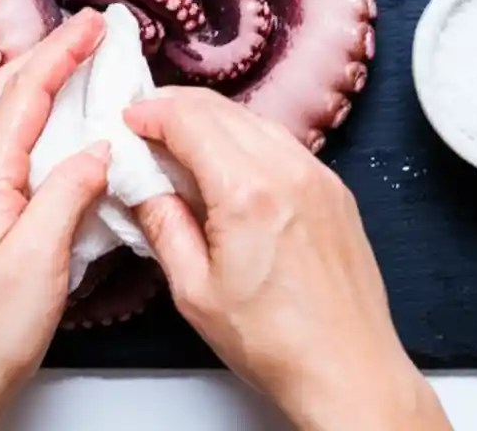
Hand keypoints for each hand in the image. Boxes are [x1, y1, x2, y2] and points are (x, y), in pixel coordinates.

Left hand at [0, 8, 110, 430]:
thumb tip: (99, 148)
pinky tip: (45, 121)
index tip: (95, 24)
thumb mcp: (43, 259)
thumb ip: (71, 192)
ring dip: (32, 79)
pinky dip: (22, 115)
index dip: (63, 52)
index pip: (25, 93)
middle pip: (1, 90)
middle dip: (46, 53)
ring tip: (72, 62)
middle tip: (90, 32)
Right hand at [125, 87, 451, 430]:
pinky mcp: (335, 191)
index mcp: (247, 193)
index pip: (189, 120)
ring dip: (213, 119)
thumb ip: (162, 225)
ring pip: (255, 120)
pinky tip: (228, 164)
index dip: (152, 112)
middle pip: (222, 109)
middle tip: (147, 124)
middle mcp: (289, 172)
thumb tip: (141, 187)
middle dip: (177, 107)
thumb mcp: (193, 290)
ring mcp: (319, 177)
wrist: (346, 369)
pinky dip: (247, 138)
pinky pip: (283, 143)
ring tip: (182, 142)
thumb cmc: (276, 342)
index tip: (129, 120)